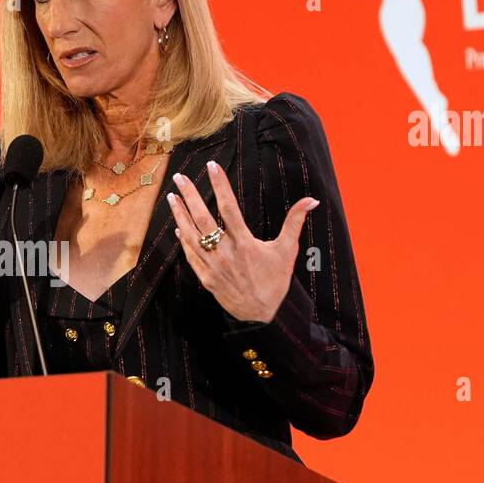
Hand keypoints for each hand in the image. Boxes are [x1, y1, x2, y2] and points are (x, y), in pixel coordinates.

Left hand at [167, 162, 317, 323]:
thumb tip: (311, 200)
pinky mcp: (205, 278)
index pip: (229, 207)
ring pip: (191, 236)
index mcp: (244, 243)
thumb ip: (295, 222)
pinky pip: (190, 256)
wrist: (262, 316)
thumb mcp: (286, 251)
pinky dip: (183, 240)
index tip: (211, 166)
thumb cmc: (275, 281)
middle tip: (179, 177)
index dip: (220, 185)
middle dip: (190, 195)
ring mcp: (213, 266)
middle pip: (203, 218)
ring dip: (179, 215)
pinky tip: (178, 227)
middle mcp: (225, 253)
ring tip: (171, 197)